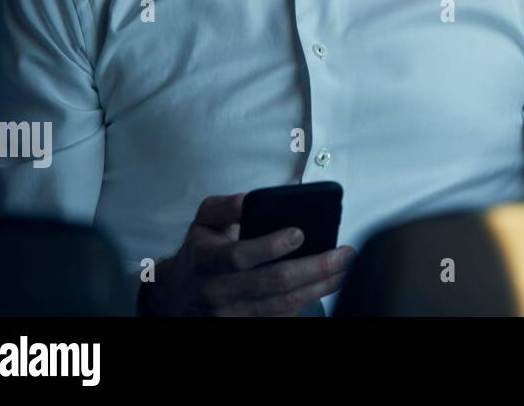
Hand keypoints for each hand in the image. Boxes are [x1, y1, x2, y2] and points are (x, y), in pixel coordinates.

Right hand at [141, 192, 353, 315]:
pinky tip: (327, 285)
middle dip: (315, 268)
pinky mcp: (244, 325)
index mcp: (207, 259)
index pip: (241, 256)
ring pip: (284, 303)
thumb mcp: (204, 222)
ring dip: (320, 286)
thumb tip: (251, 199)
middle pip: (273, 283)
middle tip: (344, 254)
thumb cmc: (201, 252)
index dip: (271, 246)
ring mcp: (231, 313)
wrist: (178, 294)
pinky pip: (282, 316)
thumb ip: (226, 206)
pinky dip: (308, 301)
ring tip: (345, 268)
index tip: (299, 233)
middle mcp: (218, 291)